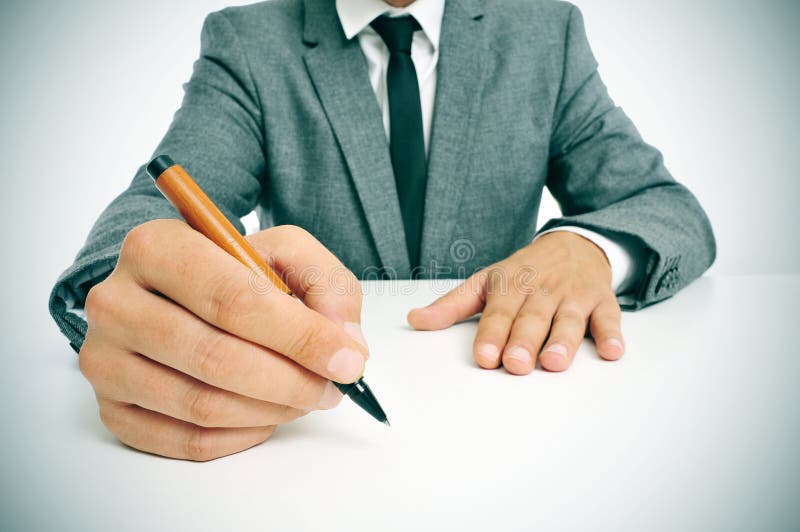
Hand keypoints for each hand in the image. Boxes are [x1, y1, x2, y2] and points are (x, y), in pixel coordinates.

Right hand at [80, 220, 367, 460]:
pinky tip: (266, 416)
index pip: (233, 300)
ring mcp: (104, 358)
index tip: (346, 360)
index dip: (299, 337)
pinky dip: (240, 436)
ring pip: (201, 404)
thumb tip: (346, 345)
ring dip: (270, 411)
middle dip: (290, 381)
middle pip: (215, 356)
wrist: (174, 292)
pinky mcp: (111, 407)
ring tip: (304, 399)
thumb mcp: (286, 253)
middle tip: (330, 388)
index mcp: (156, 247)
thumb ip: (327, 286)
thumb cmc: (235, 272)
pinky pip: (184, 440)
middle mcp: (115, 301)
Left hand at [408, 231, 623, 374]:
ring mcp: (574, 296)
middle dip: (524, 341)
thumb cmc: (524, 271)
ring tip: (554, 362)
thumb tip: (415, 321)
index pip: (498, 311)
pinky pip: (609, 318)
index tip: (484, 357)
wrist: (574, 244)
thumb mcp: (486, 282)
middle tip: (516, 364)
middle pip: (533, 318)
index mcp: (511, 285)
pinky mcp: (602, 302)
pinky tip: (611, 351)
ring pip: (569, 320)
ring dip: (563, 341)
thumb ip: (452, 305)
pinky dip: (612, 335)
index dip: (491, 334)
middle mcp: (542, 290)